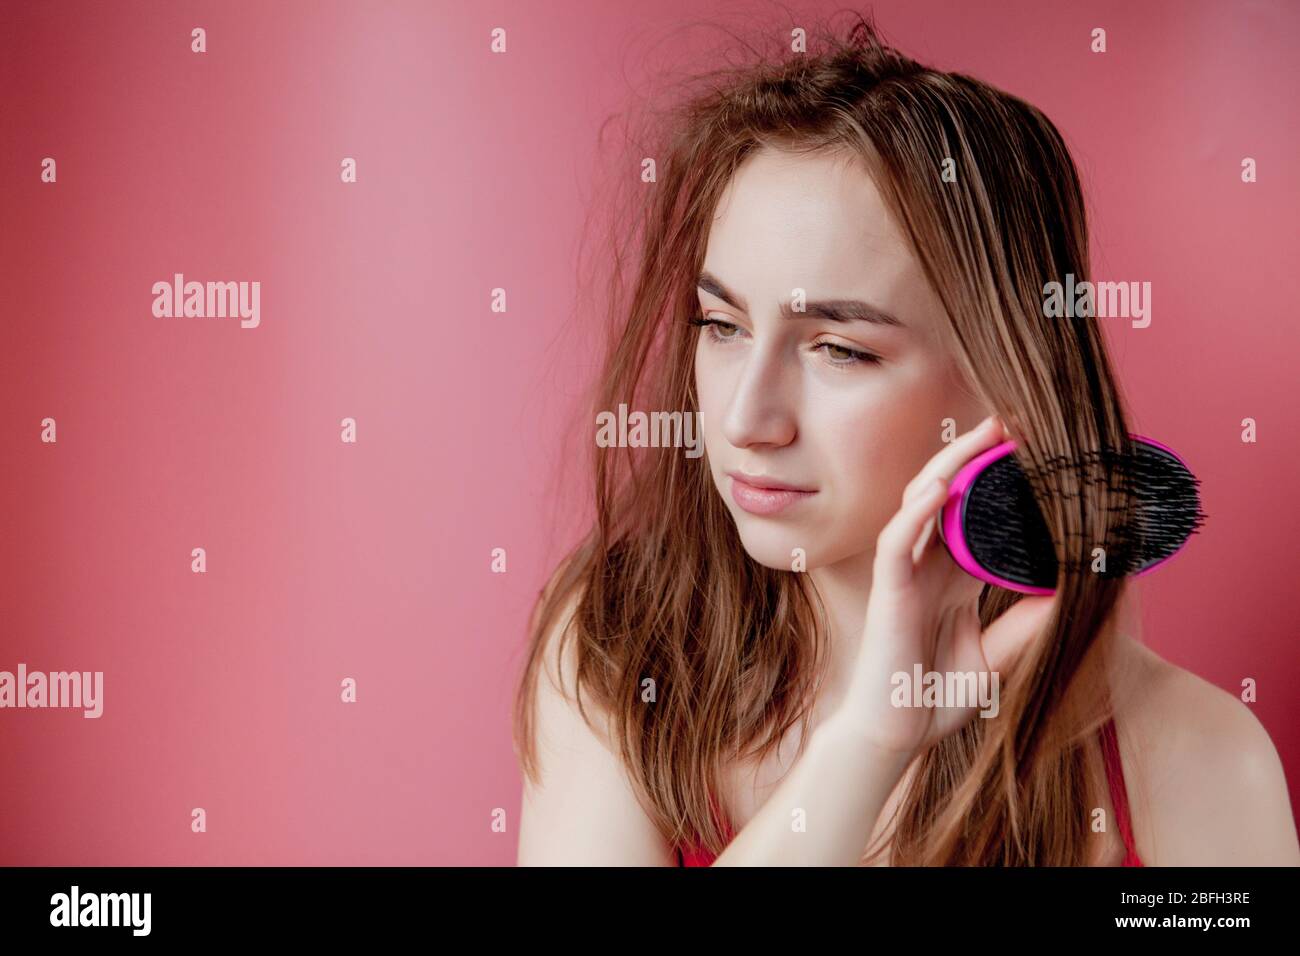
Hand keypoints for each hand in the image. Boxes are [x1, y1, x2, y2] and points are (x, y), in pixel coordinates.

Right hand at [838, 415, 1057, 758]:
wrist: (899, 734)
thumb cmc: (938, 696)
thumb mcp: (998, 655)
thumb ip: (1026, 622)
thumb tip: (1074, 592)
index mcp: (952, 577)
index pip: (978, 515)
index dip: (1001, 484)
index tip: (1036, 453)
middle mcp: (927, 566)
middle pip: (950, 495)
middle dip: (976, 457)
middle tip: (1012, 423)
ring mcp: (904, 574)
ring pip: (920, 504)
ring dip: (948, 466)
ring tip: (981, 434)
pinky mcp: (887, 591)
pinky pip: (896, 542)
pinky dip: (915, 513)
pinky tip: (937, 488)